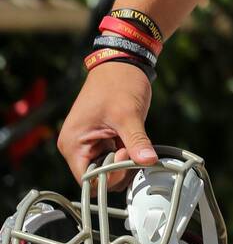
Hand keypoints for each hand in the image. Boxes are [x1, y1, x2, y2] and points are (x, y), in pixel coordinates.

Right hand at [57, 62, 156, 189]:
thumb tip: (148, 162)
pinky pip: (113, 158)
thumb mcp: (129, 114)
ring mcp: (89, 143)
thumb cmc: (118, 83)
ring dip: (124, 162)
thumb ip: (137, 141)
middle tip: (132, 147)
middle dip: (118, 169)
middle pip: (98, 178)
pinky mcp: (101, 139)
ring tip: (133, 141)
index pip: (87, 181)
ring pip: (108, 170)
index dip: (108, 176)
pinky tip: (134, 142)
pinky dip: (126, 154)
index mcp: (73, 143)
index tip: (124, 157)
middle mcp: (76, 147)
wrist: (123, 62)